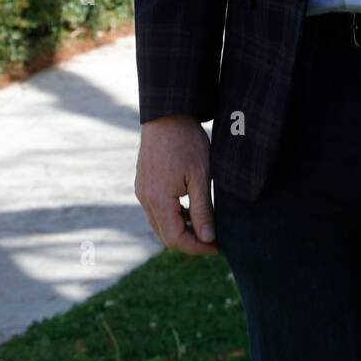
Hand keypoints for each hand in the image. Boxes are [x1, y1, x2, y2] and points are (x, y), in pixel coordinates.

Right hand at [135, 114, 219, 253]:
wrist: (167, 113)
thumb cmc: (186, 141)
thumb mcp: (201, 175)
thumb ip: (203, 209)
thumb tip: (208, 239)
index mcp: (157, 199)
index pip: (175, 239)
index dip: (197, 247)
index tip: (218, 246)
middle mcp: (145, 199)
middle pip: (165, 236)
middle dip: (190, 242)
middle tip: (214, 239)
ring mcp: (142, 192)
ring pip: (161, 225)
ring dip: (182, 229)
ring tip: (207, 224)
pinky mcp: (144, 185)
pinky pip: (158, 211)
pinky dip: (174, 216)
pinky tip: (192, 209)